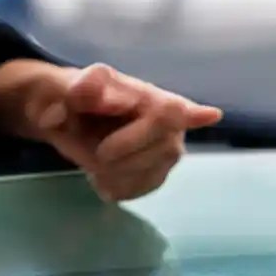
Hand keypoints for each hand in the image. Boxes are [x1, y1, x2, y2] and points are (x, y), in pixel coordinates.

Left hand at [0, 60, 220, 201]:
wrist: (66, 118)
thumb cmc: (68, 98)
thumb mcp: (63, 88)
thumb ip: (80, 90)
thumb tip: (102, 98)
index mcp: (144, 93)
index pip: (172, 108)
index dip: (194, 114)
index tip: (212, 115)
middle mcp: (167, 116)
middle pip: (164, 148)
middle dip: (127, 156)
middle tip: (99, 154)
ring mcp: (167, 144)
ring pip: (155, 171)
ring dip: (119, 174)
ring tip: (97, 162)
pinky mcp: (159, 168)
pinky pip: (145, 187)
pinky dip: (119, 187)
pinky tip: (105, 176)